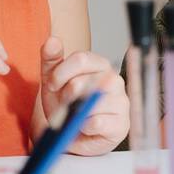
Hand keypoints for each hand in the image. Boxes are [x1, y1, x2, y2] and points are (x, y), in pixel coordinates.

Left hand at [37, 37, 129, 154]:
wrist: (76, 134)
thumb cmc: (68, 105)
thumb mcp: (54, 80)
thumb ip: (51, 59)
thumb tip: (52, 40)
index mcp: (100, 65)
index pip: (81, 59)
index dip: (60, 74)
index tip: (53, 86)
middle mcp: (114, 80)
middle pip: (82, 82)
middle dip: (65, 97)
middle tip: (65, 105)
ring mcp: (121, 102)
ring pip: (91, 102)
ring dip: (74, 113)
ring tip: (74, 117)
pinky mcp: (121, 124)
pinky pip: (97, 122)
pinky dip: (83, 126)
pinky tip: (84, 127)